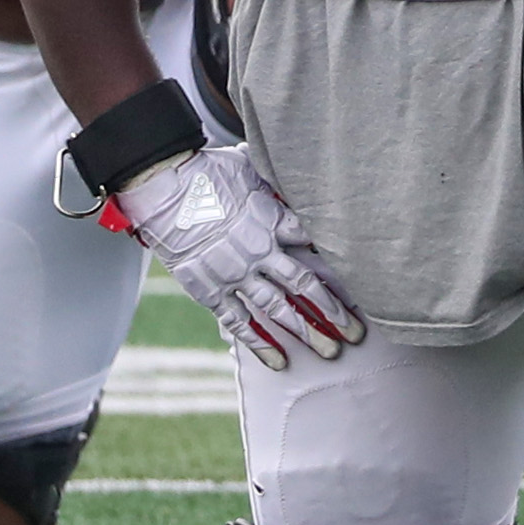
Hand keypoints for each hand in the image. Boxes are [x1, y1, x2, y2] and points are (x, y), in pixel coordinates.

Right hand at [109, 145, 364, 369]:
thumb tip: (287, 163)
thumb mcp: (246, 167)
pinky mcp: (211, 290)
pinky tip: (279, 360)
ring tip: (330, 352)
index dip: (338, 267)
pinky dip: (259, 343)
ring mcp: (236, 274)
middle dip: (333, 312)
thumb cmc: (205, 172)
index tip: (360, 284)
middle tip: (355, 333)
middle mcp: (260, 253)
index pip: (315, 249)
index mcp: (273, 221)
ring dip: (306, 332)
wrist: (163, 189)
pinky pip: (239, 322)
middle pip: (306, 287)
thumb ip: (269, 179)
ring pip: (278, 310)